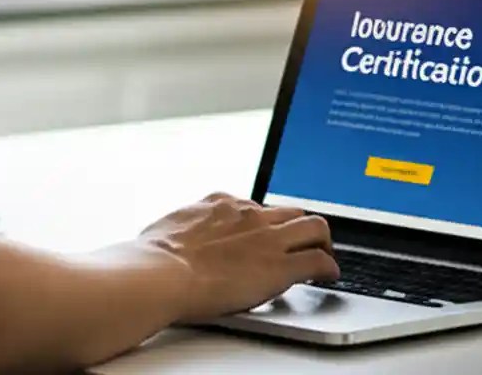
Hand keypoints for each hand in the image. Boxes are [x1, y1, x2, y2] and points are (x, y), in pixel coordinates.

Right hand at [139, 192, 339, 321]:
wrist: (159, 274)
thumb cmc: (151, 260)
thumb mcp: (165, 231)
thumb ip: (181, 231)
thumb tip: (168, 241)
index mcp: (220, 205)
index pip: (254, 208)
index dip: (264, 223)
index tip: (264, 234)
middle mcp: (248, 215)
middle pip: (289, 212)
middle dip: (298, 228)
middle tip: (303, 244)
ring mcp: (267, 239)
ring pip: (314, 227)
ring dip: (322, 242)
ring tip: (324, 255)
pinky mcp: (280, 266)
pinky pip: (318, 260)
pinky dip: (329, 268)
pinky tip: (329, 276)